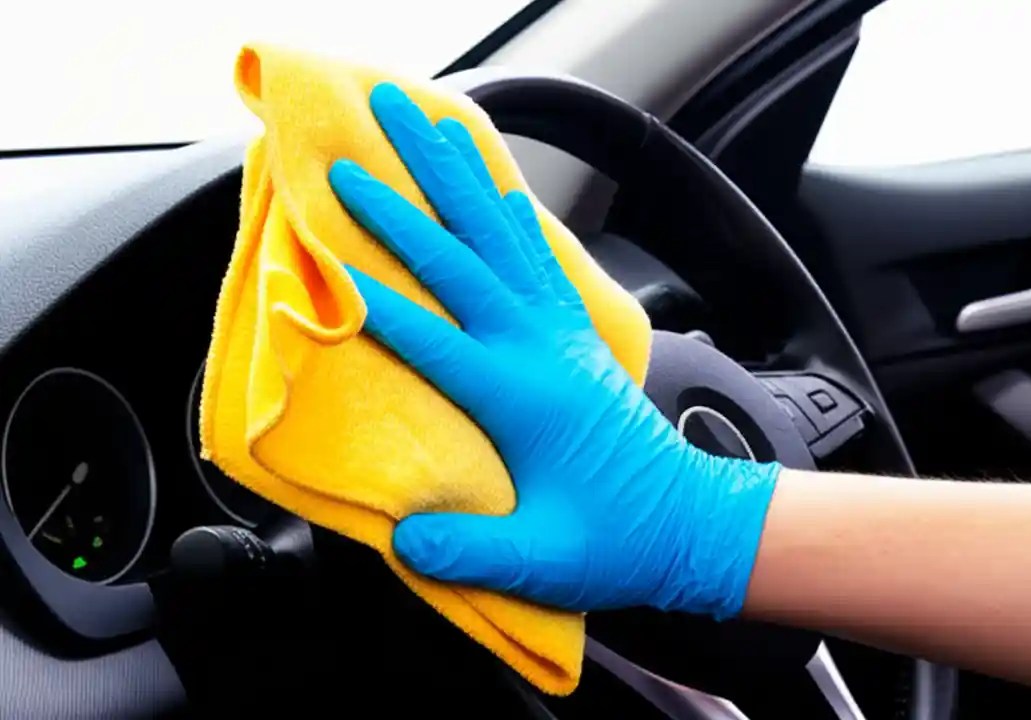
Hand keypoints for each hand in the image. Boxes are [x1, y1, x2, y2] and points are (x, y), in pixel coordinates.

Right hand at [328, 83, 779, 617]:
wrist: (691, 522)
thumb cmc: (615, 542)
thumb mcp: (543, 560)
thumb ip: (471, 551)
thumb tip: (405, 542)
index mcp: (520, 399)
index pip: (431, 340)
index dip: (373, 301)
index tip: (323, 256)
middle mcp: (540, 350)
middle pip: (460, 265)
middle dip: (401, 211)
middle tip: (352, 161)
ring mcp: (562, 335)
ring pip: (502, 241)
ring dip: (460, 181)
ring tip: (427, 126)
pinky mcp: (577, 335)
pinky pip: (541, 259)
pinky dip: (514, 216)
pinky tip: (496, 186)